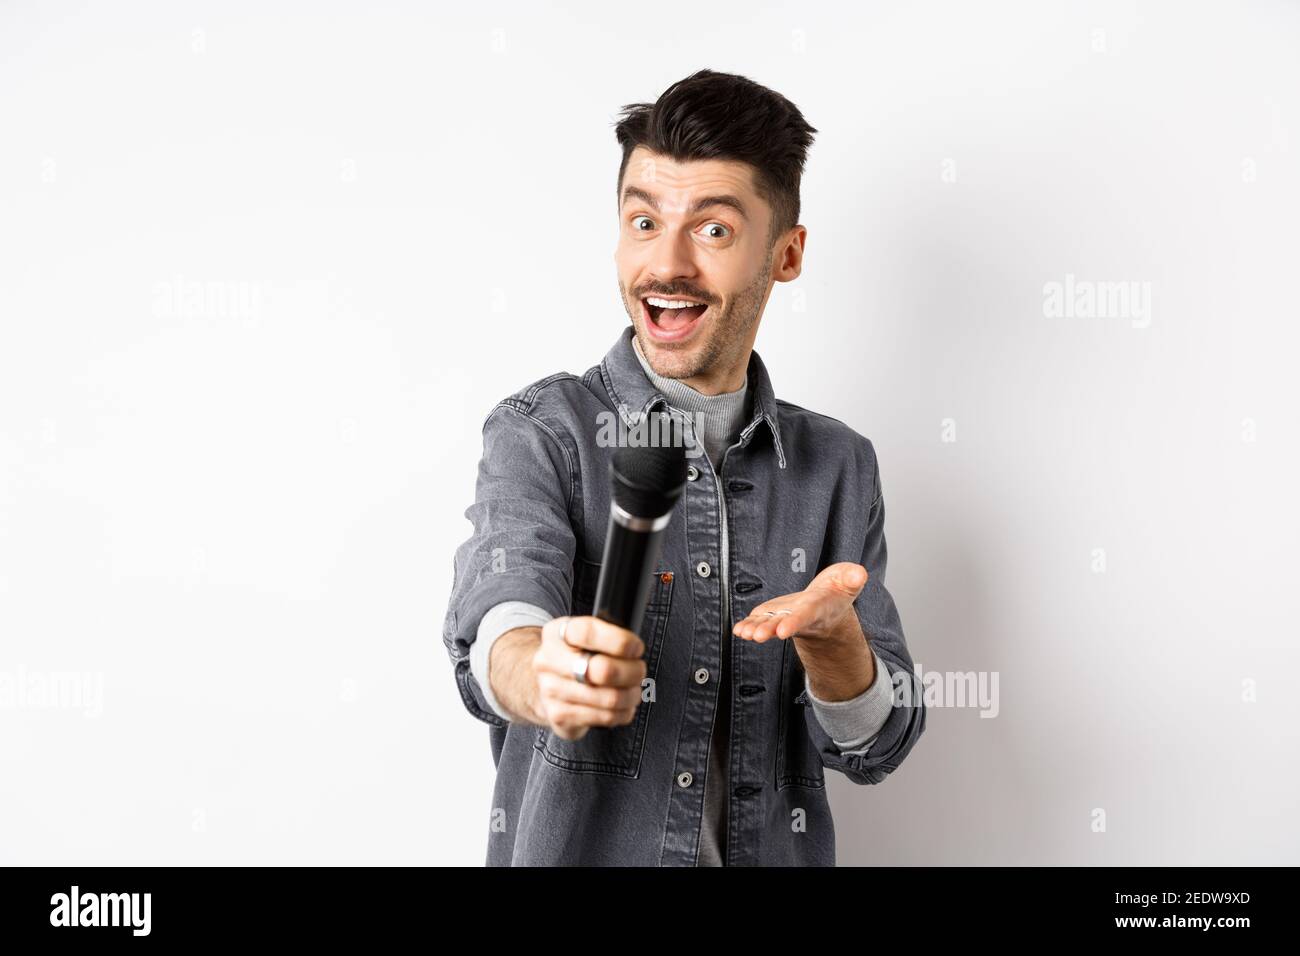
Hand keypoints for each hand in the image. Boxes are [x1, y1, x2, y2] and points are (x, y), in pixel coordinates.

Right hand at [532, 615, 647, 740]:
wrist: (546, 683)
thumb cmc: (576, 656)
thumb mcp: (585, 635)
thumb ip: (607, 633)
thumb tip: (634, 648)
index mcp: (556, 633)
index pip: (587, 632)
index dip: (619, 641)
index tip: (636, 647)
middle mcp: (548, 661)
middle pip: (603, 670)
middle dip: (633, 672)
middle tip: (639, 671)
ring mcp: (551, 691)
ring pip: (610, 698)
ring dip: (632, 695)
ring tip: (634, 689)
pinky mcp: (559, 715)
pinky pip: (605, 717)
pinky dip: (623, 712)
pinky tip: (623, 706)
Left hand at [732, 562, 868, 643]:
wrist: (826, 605)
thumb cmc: (837, 591)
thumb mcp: (848, 580)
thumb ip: (852, 577)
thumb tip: (859, 573)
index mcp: (818, 609)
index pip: (805, 616)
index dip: (794, 623)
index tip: (783, 631)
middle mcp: (799, 617)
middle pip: (784, 624)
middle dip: (770, 630)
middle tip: (758, 636)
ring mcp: (784, 618)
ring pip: (769, 625)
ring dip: (756, 630)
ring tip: (744, 633)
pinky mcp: (773, 615)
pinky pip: (759, 622)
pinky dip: (748, 626)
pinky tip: (739, 630)